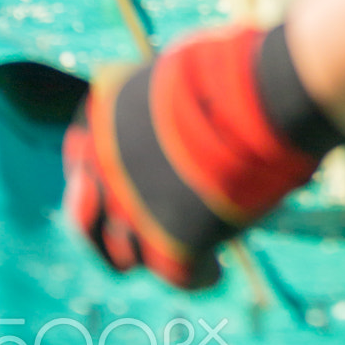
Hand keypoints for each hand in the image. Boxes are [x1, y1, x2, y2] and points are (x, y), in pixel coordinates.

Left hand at [63, 25, 338, 289]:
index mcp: (102, 116)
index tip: (114, 188)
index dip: (95, 178)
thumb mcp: (178, 76)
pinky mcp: (174, 240)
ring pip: (127, 255)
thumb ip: (156, 108)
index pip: (81, 160)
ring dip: (154, 254)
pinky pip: (179, 275)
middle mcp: (105, 166)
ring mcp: (135, 207)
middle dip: (105, 232)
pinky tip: (215, 271)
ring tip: (184, 255)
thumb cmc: (237, 69)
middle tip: (137, 235)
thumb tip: (170, 120)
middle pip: (87, 221)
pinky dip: (199, 276)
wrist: (264, 92)